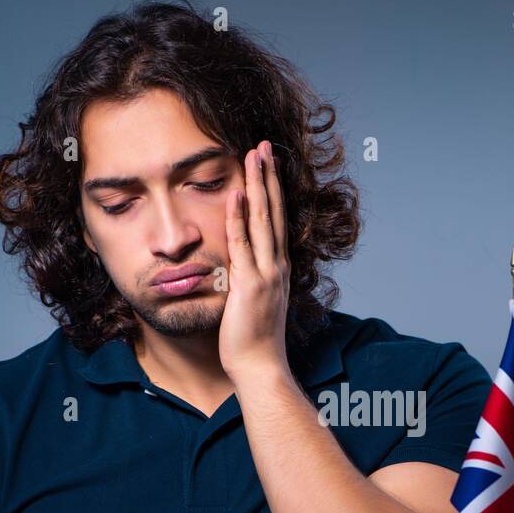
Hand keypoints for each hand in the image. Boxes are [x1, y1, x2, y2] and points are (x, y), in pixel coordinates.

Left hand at [219, 140, 290, 381]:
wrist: (260, 367)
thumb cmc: (254, 342)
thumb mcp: (254, 304)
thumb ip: (249, 281)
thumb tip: (240, 270)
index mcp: (276, 269)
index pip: (276, 222)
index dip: (272, 192)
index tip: (267, 165)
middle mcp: (276, 266)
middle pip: (274, 212)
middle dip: (268, 177)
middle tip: (264, 145)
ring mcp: (266, 274)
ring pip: (264, 221)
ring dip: (259, 186)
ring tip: (255, 155)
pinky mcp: (250, 284)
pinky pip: (243, 245)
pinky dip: (240, 219)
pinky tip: (237, 194)